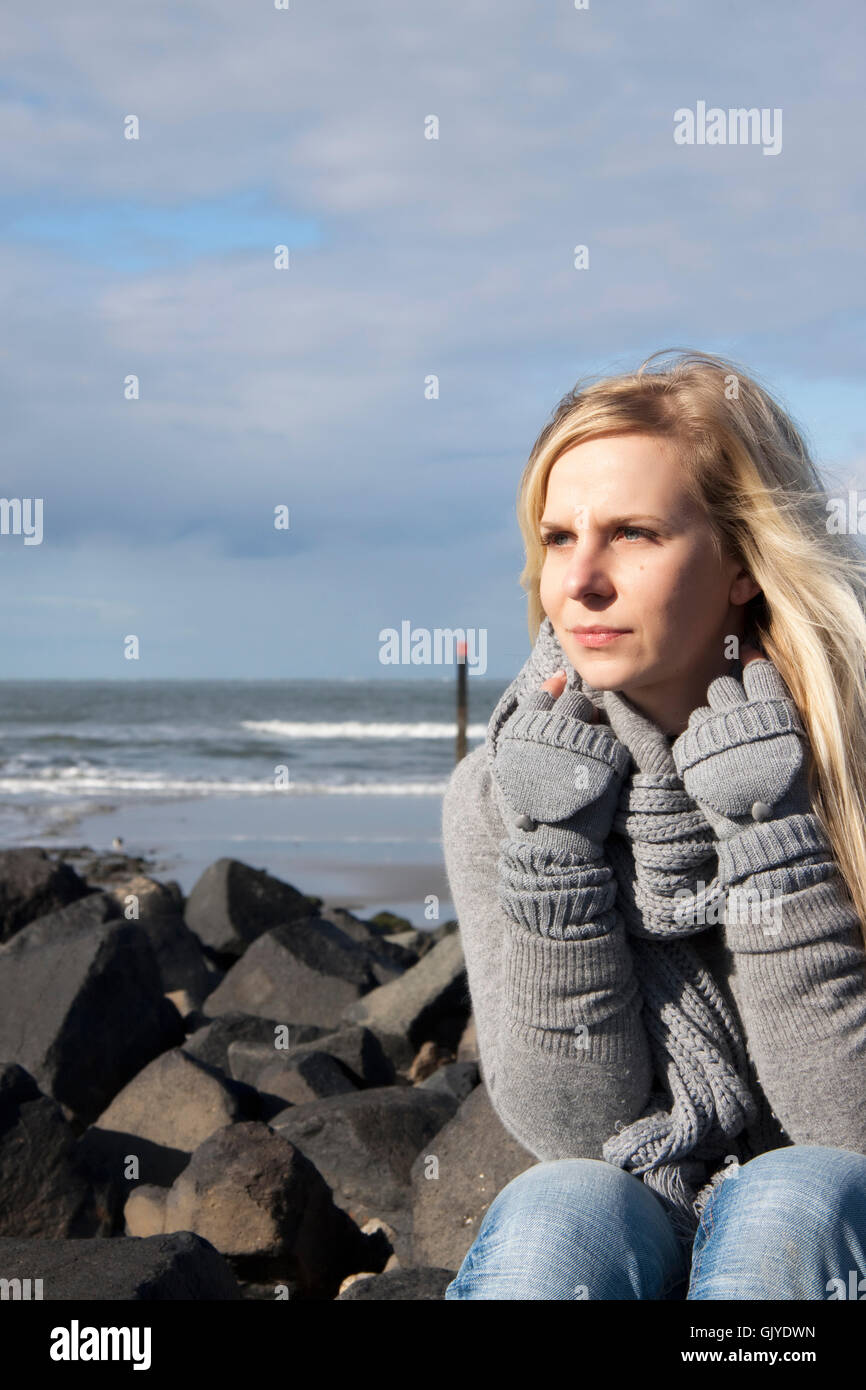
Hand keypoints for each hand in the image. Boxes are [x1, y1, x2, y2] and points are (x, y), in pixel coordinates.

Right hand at [490, 668, 630, 861]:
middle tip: (577, 738)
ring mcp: (583, 746)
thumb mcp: (516, 757)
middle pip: (575, 701)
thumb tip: (557, 677)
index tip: (560, 700)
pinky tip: (598, 771)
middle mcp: (552, 733)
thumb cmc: (530, 801)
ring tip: (586, 759)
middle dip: (578, 714)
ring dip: (594, 733)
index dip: (554, 695)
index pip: (545, 694)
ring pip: (597, 720)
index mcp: (523, 731)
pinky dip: (609, 753)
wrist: (553, 842)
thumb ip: (532, 717)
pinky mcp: (608, 760)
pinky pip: (613, 741)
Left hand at [671, 645, 811, 840]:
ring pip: (701, 713)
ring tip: (722, 751)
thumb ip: (773, 699)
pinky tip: (710, 762)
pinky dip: (696, 746)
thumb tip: (750, 654)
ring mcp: (711, 735)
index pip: (756, 670)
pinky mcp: (689, 753)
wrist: (763, 823)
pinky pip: (687, 736)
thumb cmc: (783, 780)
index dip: (751, 662)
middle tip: (733, 724)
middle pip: (721, 686)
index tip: (746, 657)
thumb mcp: (792, 737)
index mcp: (770, 712)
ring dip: (709, 727)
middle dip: (725, 700)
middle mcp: (738, 718)